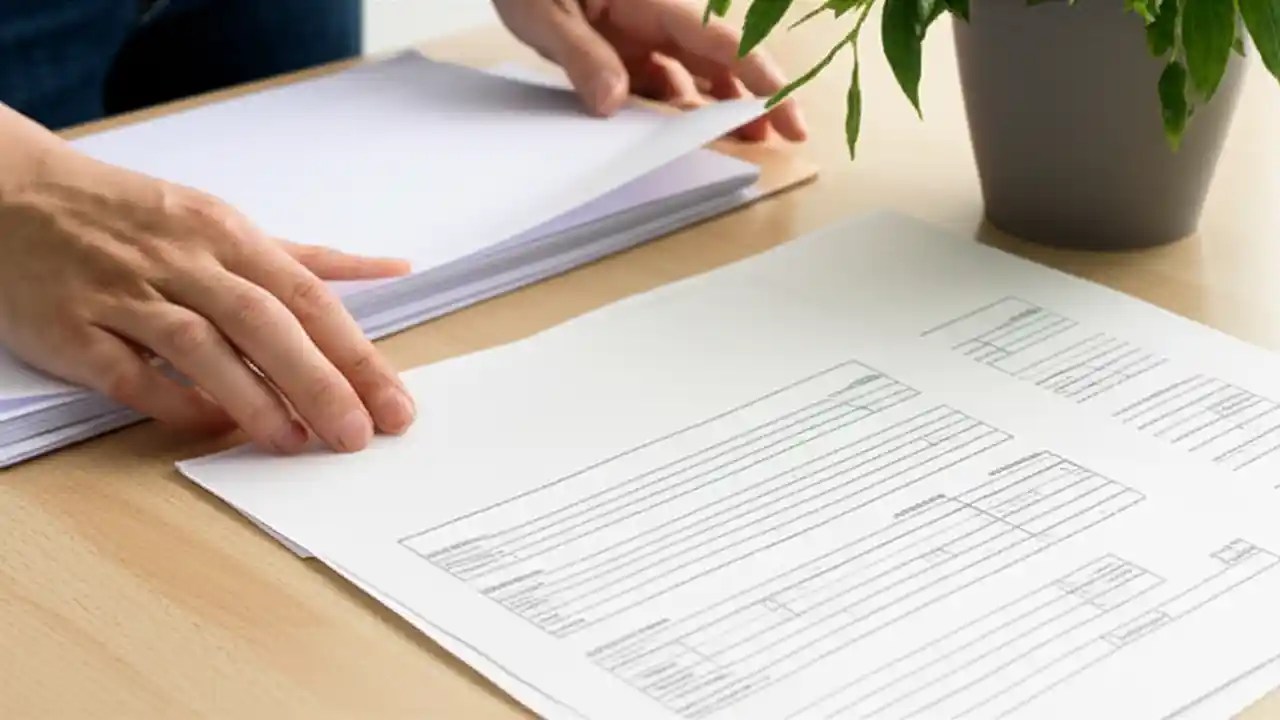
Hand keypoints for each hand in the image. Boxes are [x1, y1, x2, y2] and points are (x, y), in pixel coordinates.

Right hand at [0, 133, 415, 454]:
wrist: (10, 196)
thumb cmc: (134, 218)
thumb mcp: (223, 223)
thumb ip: (306, 257)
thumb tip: (389, 269)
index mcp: (227, 233)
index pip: (308, 297)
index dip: (355, 354)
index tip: (393, 402)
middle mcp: (182, 259)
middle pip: (265, 322)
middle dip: (320, 381)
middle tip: (360, 434)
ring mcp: (124, 293)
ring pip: (201, 346)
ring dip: (254, 397)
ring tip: (297, 441)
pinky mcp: (73, 328)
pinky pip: (130, 374)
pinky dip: (174, 402)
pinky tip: (211, 427)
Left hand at [493, 0, 807, 142]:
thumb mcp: (544, 13)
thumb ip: (581, 56)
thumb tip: (614, 103)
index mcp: (651, 0)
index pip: (719, 41)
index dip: (759, 77)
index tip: (786, 112)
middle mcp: (654, 16)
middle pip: (719, 58)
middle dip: (753, 96)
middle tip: (782, 139)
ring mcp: (638, 32)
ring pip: (693, 71)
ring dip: (716, 105)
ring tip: (740, 145)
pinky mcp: (620, 46)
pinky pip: (656, 78)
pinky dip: (670, 105)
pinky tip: (672, 135)